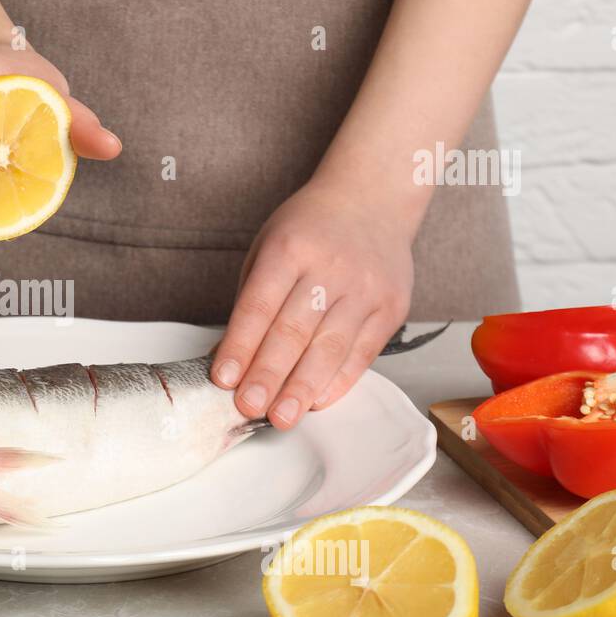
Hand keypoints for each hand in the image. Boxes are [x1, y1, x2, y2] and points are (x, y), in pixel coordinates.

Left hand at [210, 179, 414, 428]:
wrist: (372, 198)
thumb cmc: (309, 230)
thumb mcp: (267, 247)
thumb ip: (251, 301)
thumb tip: (230, 359)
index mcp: (289, 249)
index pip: (259, 306)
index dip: (240, 346)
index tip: (224, 379)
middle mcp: (330, 268)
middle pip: (293, 331)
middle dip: (268, 375)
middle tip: (248, 408)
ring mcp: (365, 288)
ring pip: (329, 348)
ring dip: (302, 388)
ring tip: (282, 417)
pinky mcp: (391, 307)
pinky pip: (362, 353)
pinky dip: (337, 381)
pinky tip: (316, 401)